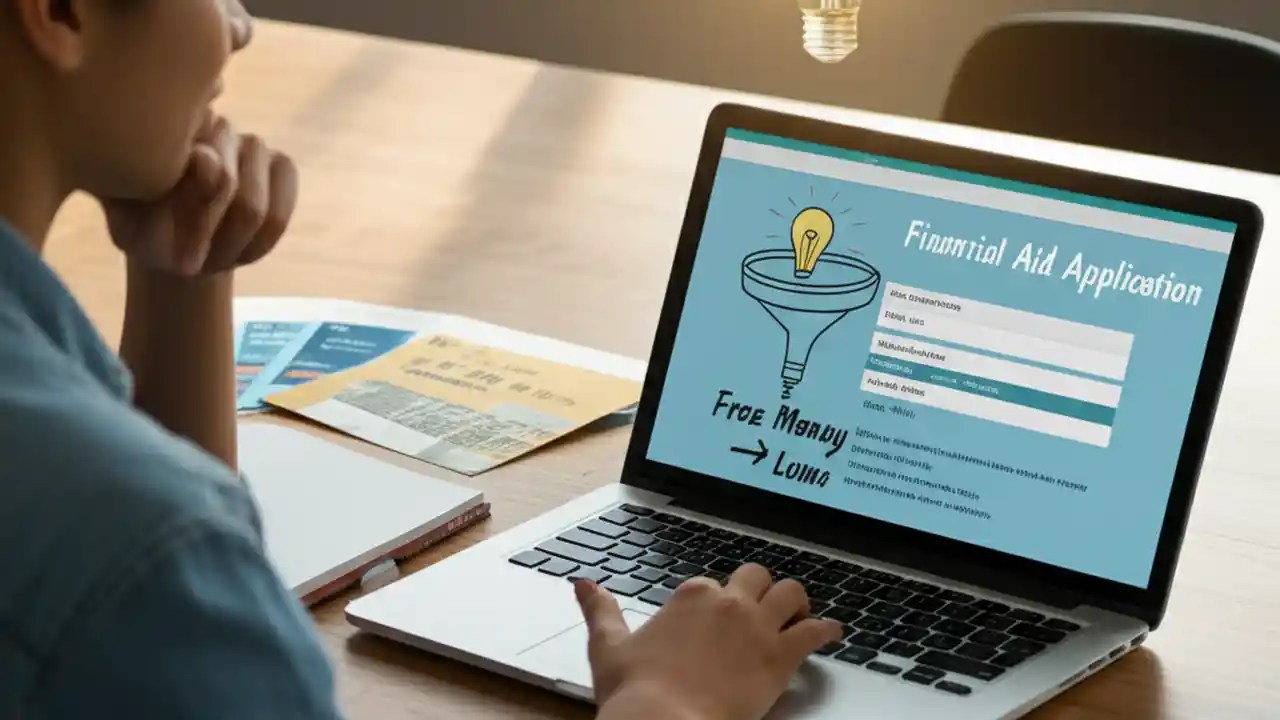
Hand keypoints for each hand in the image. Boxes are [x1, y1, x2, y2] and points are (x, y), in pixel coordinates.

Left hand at [102, 112, 297, 277]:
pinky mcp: (281, 164)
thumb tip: (209, 159)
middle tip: (191, 268)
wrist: (175, 244)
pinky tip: (241, 254)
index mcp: (164, 129)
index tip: (176, 262)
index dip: (187, 222)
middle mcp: (211, 123)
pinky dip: (261, 245)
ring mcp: (251, 142)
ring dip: (233, 246)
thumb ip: (174, 192)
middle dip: (209, 238)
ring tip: (213, 263)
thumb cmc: (145, 230)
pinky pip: (280, 212)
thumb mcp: (139, 225)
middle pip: (224, 189)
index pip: (187, 169)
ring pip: (253, 207)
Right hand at [576, 564, 841, 719]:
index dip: (715, 601)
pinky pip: (814, 631)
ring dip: (796, 602)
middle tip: (761, 609)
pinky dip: (826, 630)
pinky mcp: (781, 656)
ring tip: (797, 615)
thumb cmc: (636, 692)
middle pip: (756, 577)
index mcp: (691, 595)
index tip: (715, 619)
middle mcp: (728, 602)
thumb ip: (600, 610)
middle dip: (759, 590)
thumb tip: (583, 584)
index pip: (712, 584)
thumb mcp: (608, 646)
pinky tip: (832, 633)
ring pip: (791, 593)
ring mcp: (758, 626)